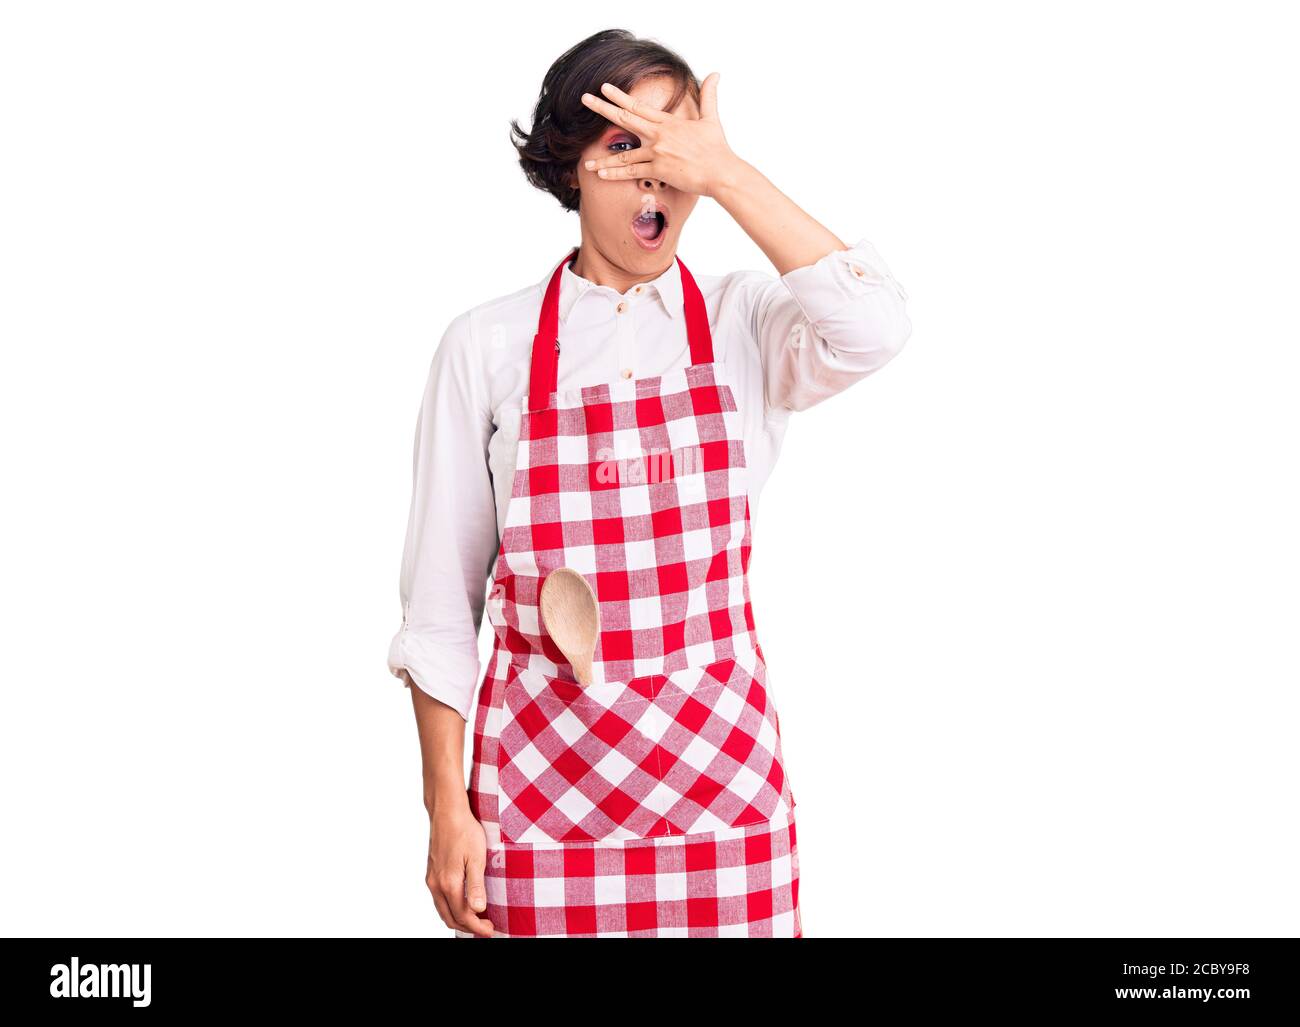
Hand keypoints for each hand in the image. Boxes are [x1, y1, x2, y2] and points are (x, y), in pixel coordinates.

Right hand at [426, 801, 492, 936]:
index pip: (463, 916)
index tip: (490, 930)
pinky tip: (462, 903)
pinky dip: (450, 908)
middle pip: (450, 918)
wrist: (447, 812)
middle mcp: (436, 884)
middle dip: (468, 927)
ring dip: (458, 919)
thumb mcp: (477, 858)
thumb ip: (476, 886)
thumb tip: (478, 910)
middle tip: (486, 927)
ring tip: (476, 919)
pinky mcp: (431, 872)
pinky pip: (439, 899)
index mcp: (449, 883)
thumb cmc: (465, 831)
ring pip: (443, 910)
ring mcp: (432, 879)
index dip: (477, 927)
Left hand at [580, 74, 743, 197]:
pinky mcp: (659, 171)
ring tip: (588, 162)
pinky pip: (633, 172)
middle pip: (625, 119)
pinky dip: (616, 174)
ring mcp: (658, 153)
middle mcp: (659, 135)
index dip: (619, 96)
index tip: (604, 88)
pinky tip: (601, 175)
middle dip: (603, 108)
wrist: (722, 172)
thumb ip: (709, 96)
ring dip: (604, 159)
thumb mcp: (712, 118)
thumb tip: (716, 74)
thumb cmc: (717, 148)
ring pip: (625, 154)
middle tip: (585, 99)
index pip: (638, 106)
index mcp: (668, 122)